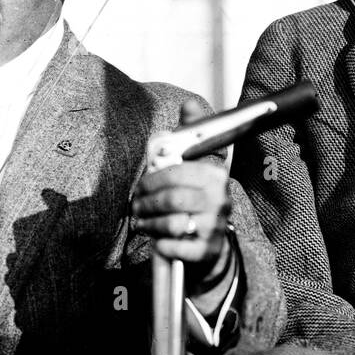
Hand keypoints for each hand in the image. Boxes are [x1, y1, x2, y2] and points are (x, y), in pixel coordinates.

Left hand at [130, 99, 233, 293]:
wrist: (212, 246)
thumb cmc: (197, 201)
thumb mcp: (197, 167)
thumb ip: (191, 135)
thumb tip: (190, 103)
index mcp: (216, 176)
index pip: (177, 173)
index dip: (152, 179)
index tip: (141, 186)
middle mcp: (219, 201)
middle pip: (172, 198)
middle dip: (146, 202)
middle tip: (135, 206)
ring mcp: (215, 227)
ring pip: (172, 222)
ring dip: (149, 223)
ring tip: (141, 222)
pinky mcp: (207, 251)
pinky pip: (175, 246)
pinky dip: (160, 244)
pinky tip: (156, 240)